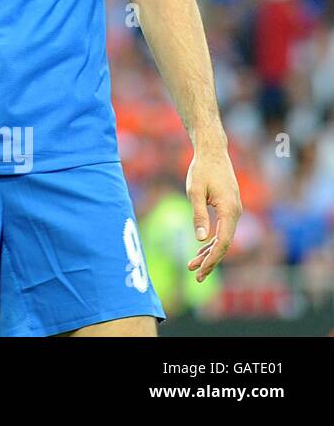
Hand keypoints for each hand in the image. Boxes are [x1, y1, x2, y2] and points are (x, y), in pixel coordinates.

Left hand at [185, 142, 241, 282]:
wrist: (212, 152)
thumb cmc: (202, 170)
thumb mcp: (195, 191)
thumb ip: (198, 215)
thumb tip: (200, 240)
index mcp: (229, 211)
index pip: (222, 242)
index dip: (211, 259)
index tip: (199, 271)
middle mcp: (236, 213)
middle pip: (224, 244)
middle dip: (210, 261)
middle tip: (195, 276)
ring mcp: (233, 211)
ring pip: (223, 238)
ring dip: (208, 252)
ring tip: (192, 266)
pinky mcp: (228, 208)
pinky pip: (222, 230)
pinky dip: (211, 240)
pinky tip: (200, 249)